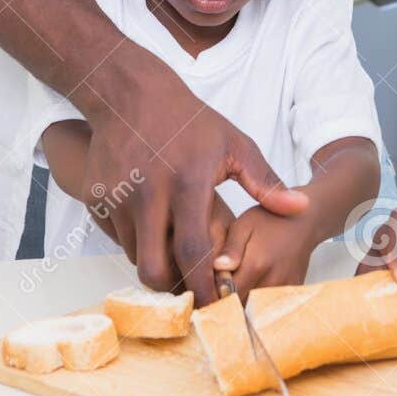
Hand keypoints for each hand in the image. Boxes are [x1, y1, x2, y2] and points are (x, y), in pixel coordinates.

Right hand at [83, 46, 307, 303]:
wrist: (129, 92)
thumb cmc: (187, 119)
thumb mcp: (232, 144)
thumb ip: (265, 181)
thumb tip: (300, 208)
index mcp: (186, 183)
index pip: (193, 252)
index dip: (204, 285)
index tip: (216, 303)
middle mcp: (148, 193)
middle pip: (153, 269)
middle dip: (172, 287)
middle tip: (189, 284)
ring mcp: (117, 196)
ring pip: (133, 255)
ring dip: (154, 259)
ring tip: (172, 244)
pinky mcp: (96, 198)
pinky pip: (116, 236)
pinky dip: (134, 240)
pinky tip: (150, 221)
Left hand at [212, 204, 318, 301]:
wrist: (302, 222)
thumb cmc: (269, 221)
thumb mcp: (244, 226)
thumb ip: (230, 248)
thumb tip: (217, 267)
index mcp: (256, 264)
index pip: (227, 294)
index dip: (215, 293)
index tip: (210, 287)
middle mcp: (272, 282)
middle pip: (241, 307)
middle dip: (228, 303)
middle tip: (221, 290)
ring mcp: (284, 290)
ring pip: (256, 312)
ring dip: (244, 306)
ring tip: (237, 290)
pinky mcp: (291, 294)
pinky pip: (270, 308)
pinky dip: (259, 306)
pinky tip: (254, 291)